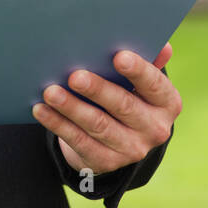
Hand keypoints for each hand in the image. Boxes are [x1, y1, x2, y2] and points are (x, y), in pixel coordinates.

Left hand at [32, 43, 179, 175]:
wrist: (116, 140)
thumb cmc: (126, 94)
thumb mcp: (139, 81)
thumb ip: (146, 62)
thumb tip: (163, 45)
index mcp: (166, 103)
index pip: (155, 85)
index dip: (138, 71)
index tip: (119, 56)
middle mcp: (154, 129)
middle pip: (123, 106)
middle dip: (97, 90)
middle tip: (74, 76)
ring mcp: (132, 149)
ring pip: (98, 125)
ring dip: (72, 107)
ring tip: (50, 92)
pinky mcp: (106, 162)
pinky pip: (78, 141)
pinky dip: (58, 124)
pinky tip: (41, 109)